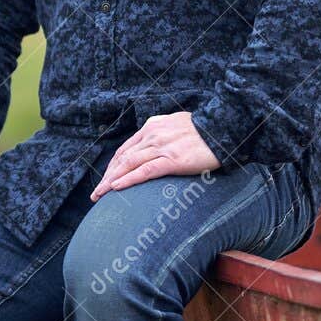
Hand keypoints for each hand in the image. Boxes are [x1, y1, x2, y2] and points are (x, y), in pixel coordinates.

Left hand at [89, 112, 220, 200]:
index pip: (126, 149)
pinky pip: (144, 171)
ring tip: (100, 195)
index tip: (106, 179)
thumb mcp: (178, 125)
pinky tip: (116, 188)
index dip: (113, 166)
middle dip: (107, 177)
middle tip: (96, 193)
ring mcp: (162, 147)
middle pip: (122, 158)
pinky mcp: (173, 159)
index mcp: (152, 127)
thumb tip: (156, 144)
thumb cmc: (205, 129)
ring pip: (128, 165)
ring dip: (111, 181)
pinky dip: (128, 179)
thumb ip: (163, 133)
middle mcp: (153, 135)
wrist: (223, 127)